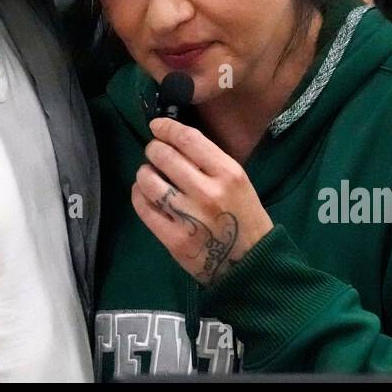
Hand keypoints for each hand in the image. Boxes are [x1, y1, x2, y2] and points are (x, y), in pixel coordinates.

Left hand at [132, 117, 273, 285]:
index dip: (167, 128)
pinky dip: (139, 195)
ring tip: (149, 175)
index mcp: (228, 173)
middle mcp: (207, 192)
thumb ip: (210, 163)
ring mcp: (189, 217)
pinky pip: (144, 208)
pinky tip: (144, 194)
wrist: (252, 266)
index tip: (157, 126)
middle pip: (164, 156)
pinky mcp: (174, 239)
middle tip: (154, 154)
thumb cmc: (245, 219)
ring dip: (144, 173)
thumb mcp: (240, 183)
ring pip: (148, 180)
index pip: (188, 139)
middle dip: (153, 150)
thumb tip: (175, 142)